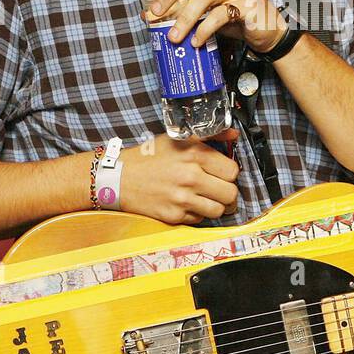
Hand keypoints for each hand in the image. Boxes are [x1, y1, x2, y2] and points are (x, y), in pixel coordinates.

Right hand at [117, 128, 241, 225]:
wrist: (119, 178)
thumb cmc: (148, 157)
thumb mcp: (177, 138)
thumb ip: (210, 136)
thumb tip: (234, 134)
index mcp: (194, 154)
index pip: (233, 171)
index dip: (228, 172)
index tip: (221, 173)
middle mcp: (190, 177)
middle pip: (230, 193)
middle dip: (226, 191)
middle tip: (217, 188)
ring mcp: (182, 199)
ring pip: (219, 210)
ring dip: (215, 205)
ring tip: (205, 197)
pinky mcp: (174, 216)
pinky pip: (199, 219)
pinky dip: (196, 213)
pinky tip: (186, 203)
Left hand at [142, 0, 286, 54]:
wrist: (267, 29)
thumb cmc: (234, 14)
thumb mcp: (205, 8)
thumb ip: (181, 6)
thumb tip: (150, 14)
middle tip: (155, 12)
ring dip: (184, 18)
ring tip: (174, 36)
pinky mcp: (246, 4)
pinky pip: (219, 16)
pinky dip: (203, 30)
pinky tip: (196, 41)